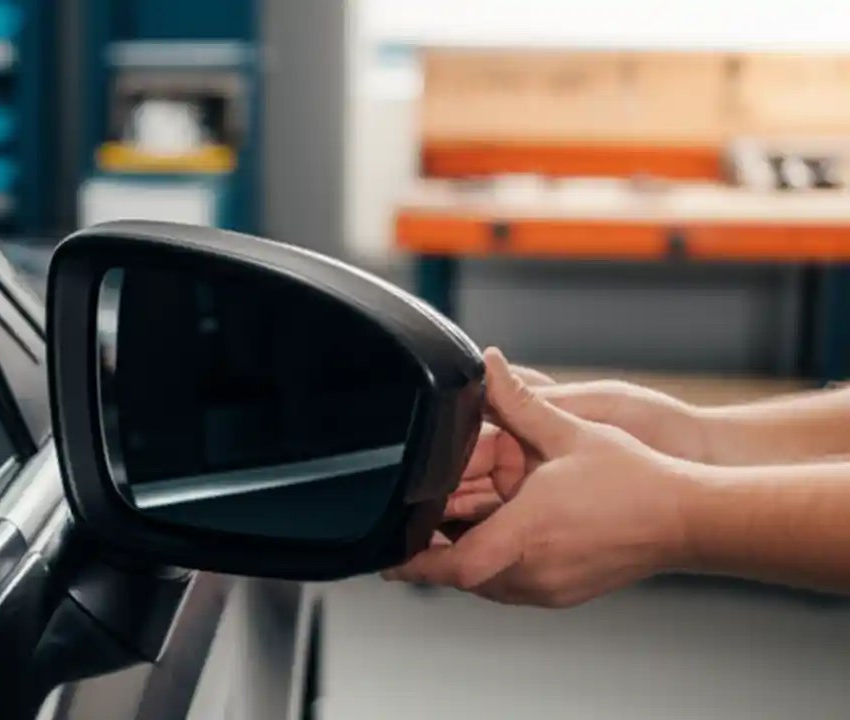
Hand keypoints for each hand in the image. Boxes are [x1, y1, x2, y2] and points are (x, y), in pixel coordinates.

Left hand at [386, 348, 696, 607]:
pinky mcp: (565, 592)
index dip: (414, 565)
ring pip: (488, 583)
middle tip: (415, 530)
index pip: (453, 565)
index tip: (386, 560)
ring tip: (448, 530)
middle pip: (464, 576)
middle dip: (435, 556)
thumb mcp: (570, 431)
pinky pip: (513, 586)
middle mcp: (534, 569)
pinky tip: (496, 536)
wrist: (689, 519)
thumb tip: (487, 363)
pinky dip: (495, 565)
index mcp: (527, 532)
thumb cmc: (636, 479)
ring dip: (466, 560)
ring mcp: (550, 587)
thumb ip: (520, 399)